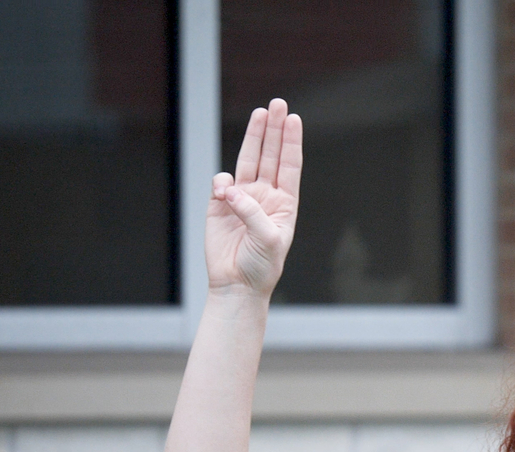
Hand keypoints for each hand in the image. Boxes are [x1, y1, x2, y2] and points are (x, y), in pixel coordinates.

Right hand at [206, 99, 301, 297]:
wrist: (236, 284)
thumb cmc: (261, 266)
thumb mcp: (267, 240)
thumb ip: (252, 213)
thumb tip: (232, 190)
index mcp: (284, 203)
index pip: (289, 166)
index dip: (291, 142)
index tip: (294, 119)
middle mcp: (265, 196)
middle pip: (270, 155)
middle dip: (274, 130)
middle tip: (277, 104)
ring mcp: (242, 198)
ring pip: (248, 160)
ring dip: (254, 137)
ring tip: (261, 114)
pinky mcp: (220, 205)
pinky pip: (221, 183)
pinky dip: (222, 181)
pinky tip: (225, 192)